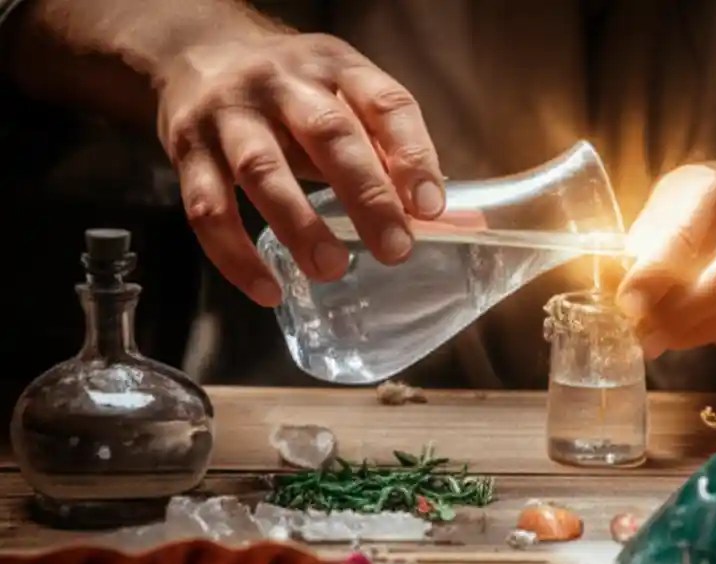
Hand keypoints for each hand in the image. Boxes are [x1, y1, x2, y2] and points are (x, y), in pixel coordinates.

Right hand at [155, 31, 443, 305]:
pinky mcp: (187, 149)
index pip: (386, 105)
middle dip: (367, 196)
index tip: (431, 207)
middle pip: (329, 136)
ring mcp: (230, 114)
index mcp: (338, 68)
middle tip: (396, 249)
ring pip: (262, 171)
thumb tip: (458, 224)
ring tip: (332, 270)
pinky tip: (269, 290)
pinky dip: (236, 255)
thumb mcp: (347, 100)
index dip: (413, 155)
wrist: (198, 52)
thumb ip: (393, 156)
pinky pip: (208, 208)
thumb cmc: (295, 92)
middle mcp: (283, 84)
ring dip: (300, 225)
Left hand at [616, 164, 715, 364]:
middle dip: (678, 313)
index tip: (627, 303)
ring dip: (699, 329)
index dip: (652, 275)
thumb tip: (606, 283)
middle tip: (644, 335)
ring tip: (661, 343)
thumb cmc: (681, 220)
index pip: (682, 236)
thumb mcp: (654, 221)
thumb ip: (635, 252)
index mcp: (714, 188)